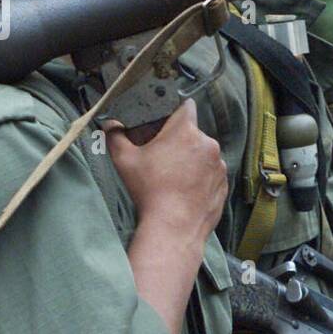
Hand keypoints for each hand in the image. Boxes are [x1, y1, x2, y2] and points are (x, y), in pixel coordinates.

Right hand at [105, 98, 226, 236]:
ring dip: (192, 159)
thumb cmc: (149, 191)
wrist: (174, 227)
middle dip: (179, 140)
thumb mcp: (124, 161)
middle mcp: (208, 144)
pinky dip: (202, 177)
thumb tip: (108, 125)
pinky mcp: (224, 183)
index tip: (164, 122)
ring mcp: (219, 165)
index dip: (173, 111)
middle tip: (162, 157)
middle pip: (192, 133)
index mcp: (185, 131)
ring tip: (174, 177)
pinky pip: (212, 173)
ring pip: (204, 154)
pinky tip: (186, 190)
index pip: (185, 106)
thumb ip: (115, 137)